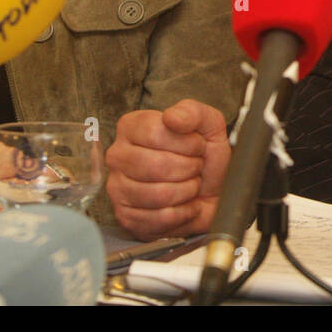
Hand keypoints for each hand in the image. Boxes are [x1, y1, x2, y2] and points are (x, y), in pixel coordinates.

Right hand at [106, 99, 229, 240]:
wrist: (213, 191)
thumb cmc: (205, 157)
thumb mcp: (208, 125)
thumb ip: (193, 113)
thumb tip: (171, 117)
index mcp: (131, 127)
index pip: (154, 133)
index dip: (186, 143)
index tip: (198, 146)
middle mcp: (118, 156)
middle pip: (156, 165)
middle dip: (188, 168)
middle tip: (196, 167)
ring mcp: (117, 188)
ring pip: (159, 194)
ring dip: (187, 191)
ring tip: (190, 184)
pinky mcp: (126, 217)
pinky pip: (160, 218)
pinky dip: (183, 212)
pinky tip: (186, 204)